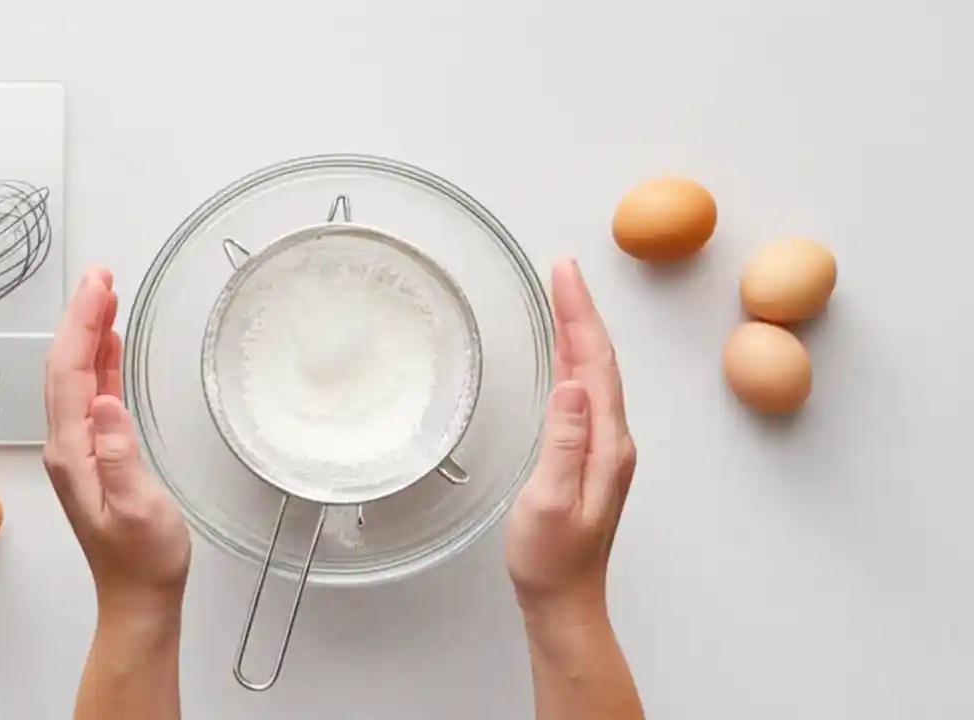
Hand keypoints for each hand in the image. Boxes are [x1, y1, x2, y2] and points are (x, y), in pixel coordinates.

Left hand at [43, 267, 190, 613]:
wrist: (137, 596)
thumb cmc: (141, 560)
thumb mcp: (136, 509)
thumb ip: (119, 456)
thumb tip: (105, 406)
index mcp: (73, 452)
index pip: (69, 373)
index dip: (82, 325)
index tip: (97, 287)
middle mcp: (69, 446)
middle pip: (66, 366)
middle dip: (81, 316)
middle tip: (100, 275)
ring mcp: (80, 449)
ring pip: (78, 375)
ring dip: (89, 332)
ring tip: (105, 294)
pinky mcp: (96, 454)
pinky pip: (91, 394)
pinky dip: (100, 361)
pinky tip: (109, 345)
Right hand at [506, 259, 636, 615]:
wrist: (564, 602)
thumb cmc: (552, 560)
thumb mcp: (551, 501)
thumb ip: (564, 443)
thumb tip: (571, 386)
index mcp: (606, 444)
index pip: (595, 364)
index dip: (580, 315)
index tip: (565, 275)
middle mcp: (612, 440)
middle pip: (600, 360)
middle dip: (581, 310)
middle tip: (562, 270)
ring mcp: (604, 448)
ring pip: (595, 374)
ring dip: (579, 331)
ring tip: (563, 296)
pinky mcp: (591, 457)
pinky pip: (587, 394)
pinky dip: (576, 362)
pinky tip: (565, 354)